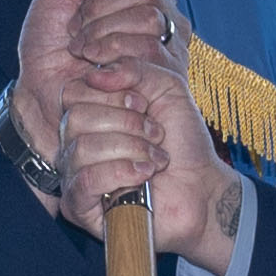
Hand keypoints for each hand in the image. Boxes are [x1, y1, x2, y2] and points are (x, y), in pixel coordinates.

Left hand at [14, 0, 180, 155]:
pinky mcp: (166, 79)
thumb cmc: (50, 42)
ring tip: (83, 50)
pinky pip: (147, 51)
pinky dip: (109, 54)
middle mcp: (164, 15)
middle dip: (101, 5)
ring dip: (102, 32)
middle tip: (79, 25)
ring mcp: (169, 47)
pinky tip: (93, 68)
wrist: (41, 91)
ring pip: (149, 18)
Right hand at [59, 55, 241, 273]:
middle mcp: (77, 143)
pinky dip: (120, 172)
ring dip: (130, 149)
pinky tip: (144, 176)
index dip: (111, 94)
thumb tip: (96, 74)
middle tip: (156, 134)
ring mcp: (75, 175)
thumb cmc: (183, 142)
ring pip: (81, 148)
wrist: (202, 188)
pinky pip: (84, 181)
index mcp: (90, 114)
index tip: (144, 105)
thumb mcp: (167, 88)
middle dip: (125, 123)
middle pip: (75, 118)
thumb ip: (134, 68)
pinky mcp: (80, 207)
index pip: (73, 92)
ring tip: (155, 159)